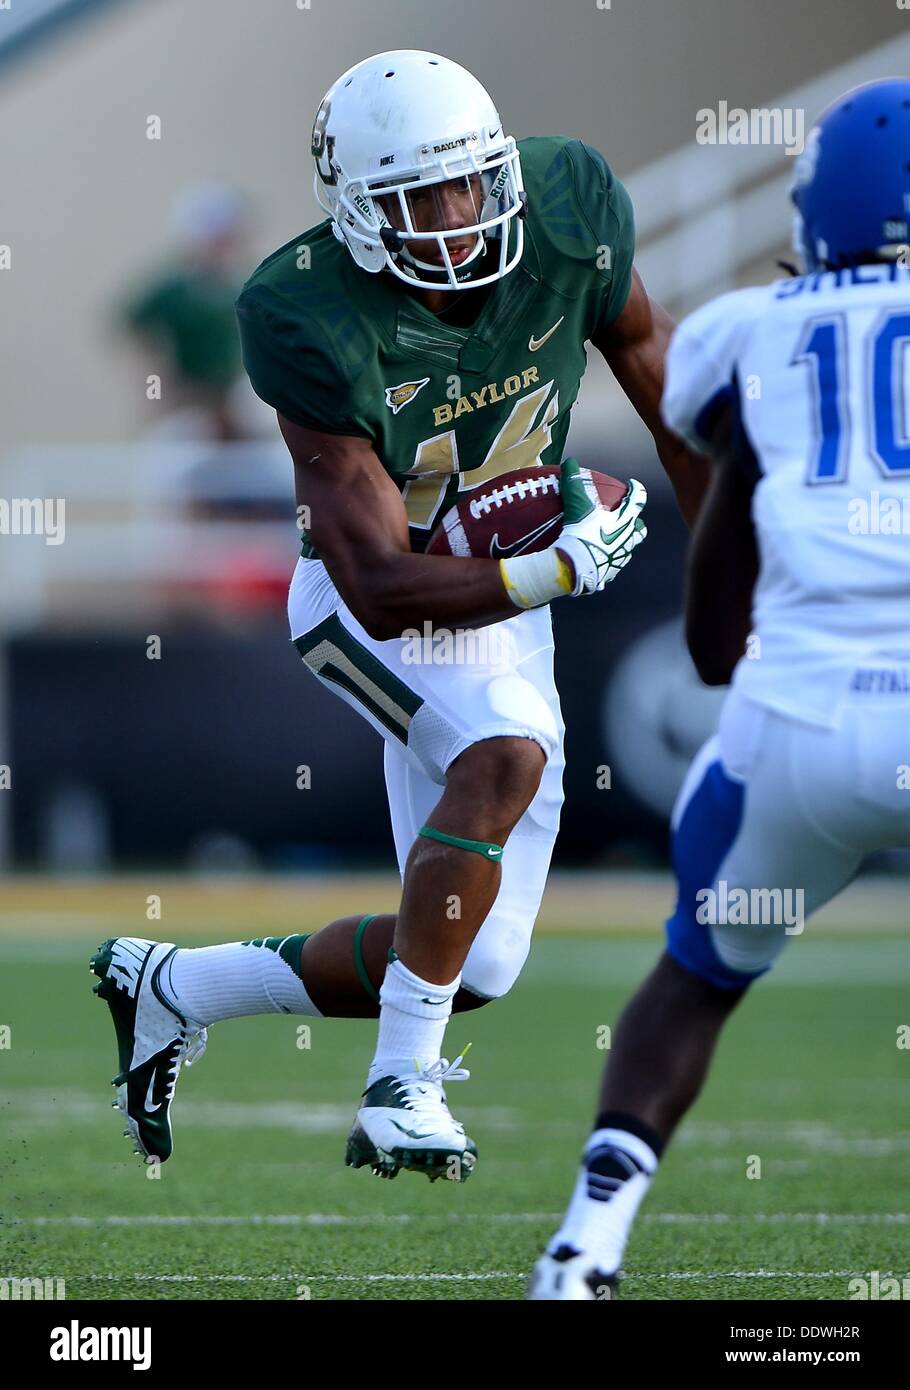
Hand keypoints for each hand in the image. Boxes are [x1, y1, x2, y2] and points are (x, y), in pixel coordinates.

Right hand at [555, 458, 647, 594]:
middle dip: (636, 523)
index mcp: (624, 520)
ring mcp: (620, 558)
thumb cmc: (580, 533)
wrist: (575, 566)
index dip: (637, 490)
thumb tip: (570, 461)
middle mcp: (628, 539)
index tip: (634, 484)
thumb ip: (573, 482)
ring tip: (611, 541)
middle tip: (626, 519)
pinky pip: (611, 567)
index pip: (638, 500)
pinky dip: (605, 563)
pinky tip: (595, 562)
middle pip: (640, 529)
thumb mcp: (576, 504)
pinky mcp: (610, 573)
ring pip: (628, 549)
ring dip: (623, 544)